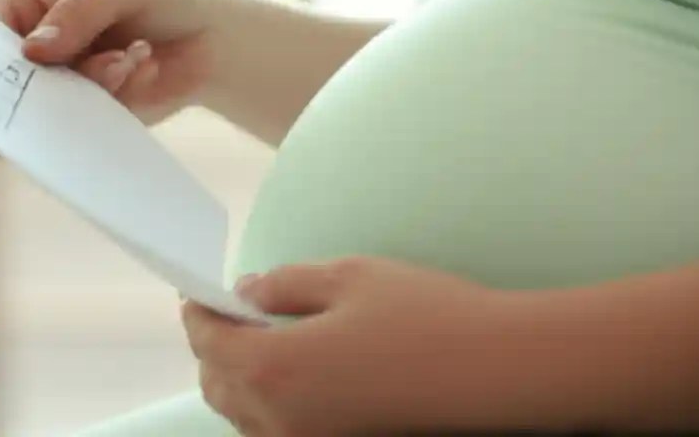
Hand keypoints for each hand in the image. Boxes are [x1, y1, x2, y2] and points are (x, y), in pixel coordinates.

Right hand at [0, 0, 215, 124]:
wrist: (213, 39)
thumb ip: (77, 14)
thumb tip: (32, 51)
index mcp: (29, 9)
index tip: (9, 64)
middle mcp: (38, 53)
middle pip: (11, 80)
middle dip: (47, 77)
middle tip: (81, 69)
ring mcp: (63, 88)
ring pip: (52, 105)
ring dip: (95, 82)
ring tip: (131, 57)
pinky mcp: (90, 118)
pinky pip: (88, 120)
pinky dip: (119, 95)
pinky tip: (146, 66)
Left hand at [182, 257, 510, 435]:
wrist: (500, 373)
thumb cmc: (428, 317)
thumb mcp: (348, 277)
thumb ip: (284, 284)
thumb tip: (246, 291)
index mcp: (274, 368)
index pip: (207, 340)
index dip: (198, 310)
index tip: (198, 292)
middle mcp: (280, 419)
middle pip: (216, 384)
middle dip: (213, 346)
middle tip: (230, 313)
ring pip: (243, 417)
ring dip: (239, 379)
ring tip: (263, 341)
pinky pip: (277, 433)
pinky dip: (270, 406)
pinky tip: (297, 376)